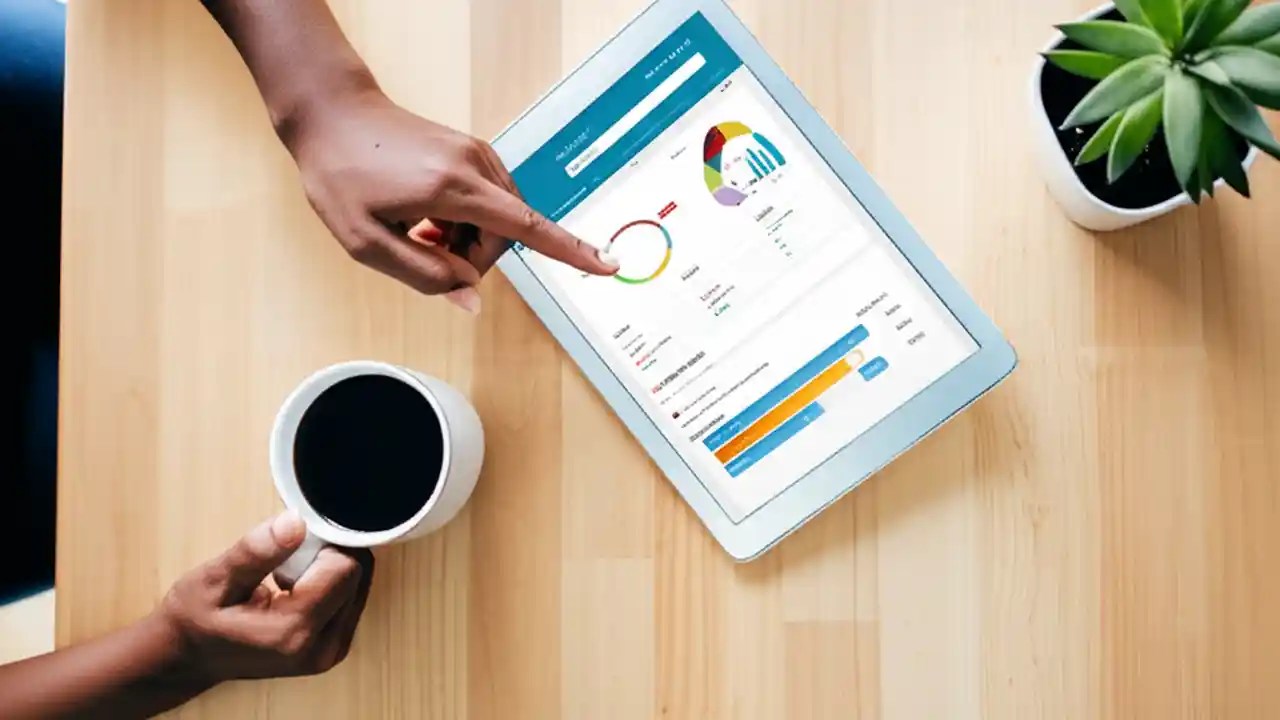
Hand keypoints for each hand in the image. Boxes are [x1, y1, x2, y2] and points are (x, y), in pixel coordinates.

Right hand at [156, 511, 373, 680]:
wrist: (186, 659)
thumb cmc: (194, 621)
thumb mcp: (213, 579)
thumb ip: (256, 552)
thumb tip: (295, 523)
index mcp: (294, 632)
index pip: (345, 567)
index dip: (322, 543)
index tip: (291, 543)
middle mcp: (322, 648)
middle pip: (356, 575)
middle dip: (325, 556)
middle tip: (282, 563)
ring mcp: (331, 652)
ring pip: (357, 585)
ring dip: (327, 570)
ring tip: (283, 578)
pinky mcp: (334, 648)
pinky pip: (349, 599)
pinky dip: (328, 585)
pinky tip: (294, 590)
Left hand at [284, 88, 617, 311]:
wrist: (331, 112)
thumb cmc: (340, 173)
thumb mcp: (365, 242)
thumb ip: (423, 276)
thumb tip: (471, 299)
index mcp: (452, 188)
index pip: (526, 229)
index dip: (570, 252)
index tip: (608, 265)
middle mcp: (474, 165)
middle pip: (507, 233)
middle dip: (475, 258)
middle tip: (427, 253)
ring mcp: (475, 154)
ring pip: (498, 219)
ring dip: (467, 239)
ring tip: (421, 231)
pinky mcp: (471, 151)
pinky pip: (487, 200)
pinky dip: (465, 219)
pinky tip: (428, 215)